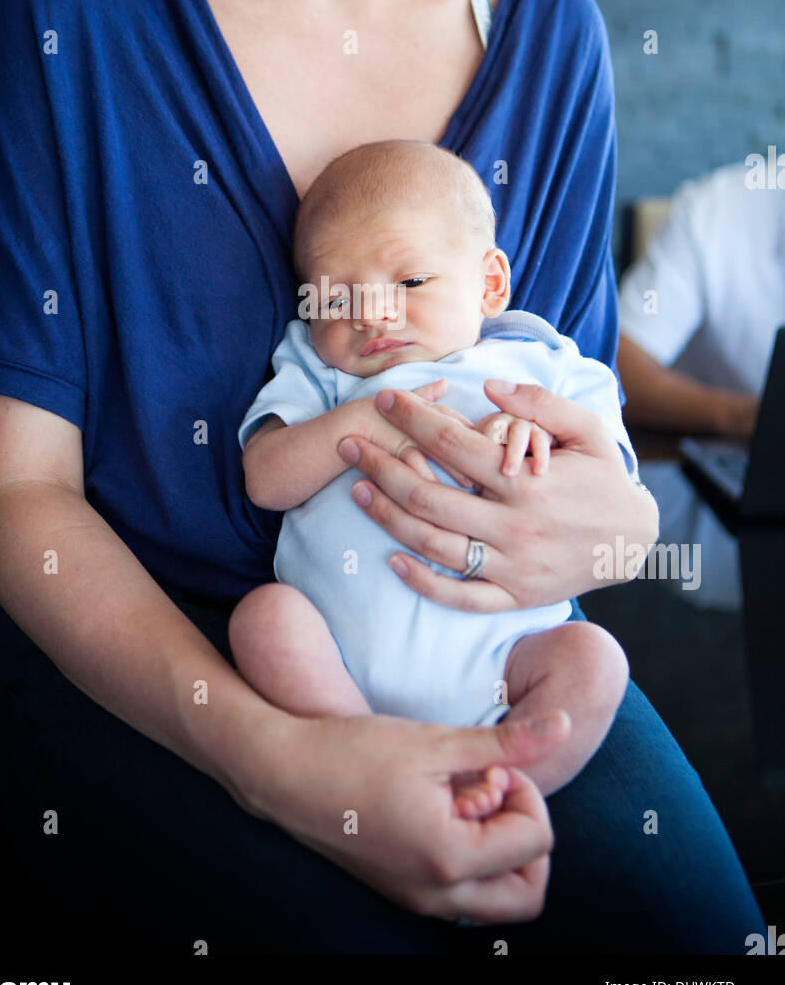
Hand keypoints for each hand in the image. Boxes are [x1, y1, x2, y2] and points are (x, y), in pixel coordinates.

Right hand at [238, 706, 571, 923]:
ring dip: (499, 851)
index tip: (488, 762)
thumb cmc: (353, 752)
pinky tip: (440, 807)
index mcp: (452, 857)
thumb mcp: (436, 741)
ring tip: (465, 798)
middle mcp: (438, 893)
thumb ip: (506, 743)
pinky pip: (461, 891)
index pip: (537, 839)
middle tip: (493, 790)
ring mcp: (417, 898)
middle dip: (526, 837)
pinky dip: (469, 857)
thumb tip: (566, 726)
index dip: (524, 790)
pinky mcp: (401, 890)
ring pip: (495, 898)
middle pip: (528, 893)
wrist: (282, 773)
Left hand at [337, 380, 658, 613]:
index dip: (415, 419)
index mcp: (527, 482)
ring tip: (358, 491)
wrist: (634, 542)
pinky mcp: (514, 596)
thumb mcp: (588, 430)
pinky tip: (392, 559)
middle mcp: (514, 526)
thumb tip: (491, 387)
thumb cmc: (605, 479)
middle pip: (429, 496)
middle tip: (349, 445)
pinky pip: (460, 597)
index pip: (454, 446)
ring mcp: (511, 565)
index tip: (386, 400)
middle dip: (382, 466)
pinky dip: (423, 582)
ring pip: (434, 544)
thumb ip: (541, 404)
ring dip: (388, 518)